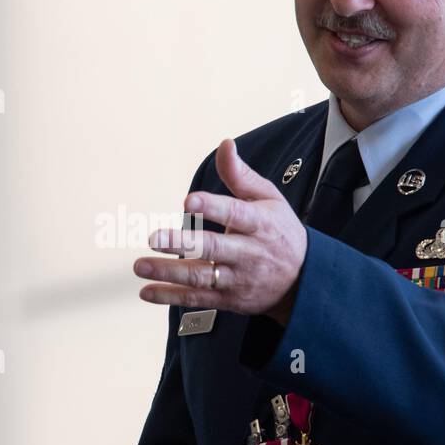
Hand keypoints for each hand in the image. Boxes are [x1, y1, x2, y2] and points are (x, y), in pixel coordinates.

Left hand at [134, 138, 306, 323]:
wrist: (304, 281)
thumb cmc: (280, 231)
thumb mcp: (269, 199)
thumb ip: (241, 175)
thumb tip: (224, 144)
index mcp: (260, 223)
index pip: (235, 213)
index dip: (212, 207)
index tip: (189, 200)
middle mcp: (248, 253)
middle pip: (213, 248)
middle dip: (183, 244)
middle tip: (154, 237)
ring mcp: (237, 279)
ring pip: (200, 277)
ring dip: (168, 272)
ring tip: (140, 265)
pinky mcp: (229, 299)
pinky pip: (197, 300)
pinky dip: (171, 297)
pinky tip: (146, 292)